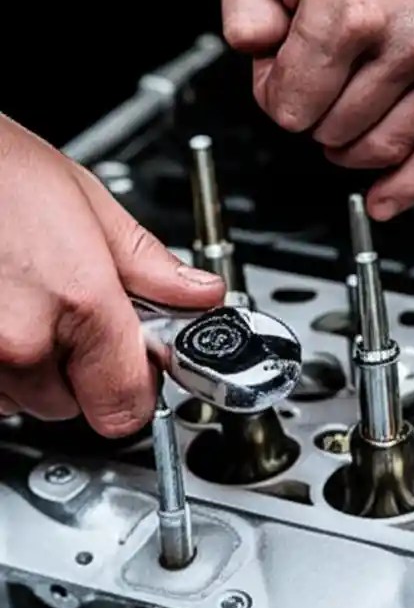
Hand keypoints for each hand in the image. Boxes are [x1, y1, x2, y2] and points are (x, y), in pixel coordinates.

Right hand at [0, 115, 225, 434]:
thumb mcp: (88, 200)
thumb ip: (147, 264)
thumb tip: (199, 295)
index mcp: (79, 304)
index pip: (126, 407)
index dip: (136, 387)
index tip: (135, 364)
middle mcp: (21, 342)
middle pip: (73, 405)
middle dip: (79, 369)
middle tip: (67, 314)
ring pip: (23, 400)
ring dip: (29, 366)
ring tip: (20, 301)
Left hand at [221, 0, 413, 220]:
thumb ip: (248, 5)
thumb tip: (254, 47)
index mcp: (355, 14)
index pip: (292, 107)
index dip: (272, 94)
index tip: (275, 70)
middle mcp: (412, 40)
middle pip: (333, 132)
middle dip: (313, 111)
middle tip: (312, 70)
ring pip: (382, 149)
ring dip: (351, 139)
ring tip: (342, 100)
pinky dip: (411, 183)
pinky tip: (386, 199)